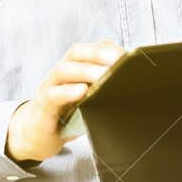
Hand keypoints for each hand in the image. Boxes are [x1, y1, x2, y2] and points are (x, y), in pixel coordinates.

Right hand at [5, 41, 125, 162]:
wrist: (41, 133)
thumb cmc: (72, 111)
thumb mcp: (93, 96)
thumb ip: (109, 87)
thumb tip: (140, 85)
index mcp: (77, 67)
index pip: (92, 48)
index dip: (110, 49)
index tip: (130, 56)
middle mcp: (63, 72)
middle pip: (77, 53)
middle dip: (99, 54)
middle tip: (119, 62)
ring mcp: (51, 87)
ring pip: (64, 71)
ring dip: (86, 71)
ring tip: (104, 76)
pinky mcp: (44, 106)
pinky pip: (53, 95)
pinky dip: (68, 92)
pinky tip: (81, 92)